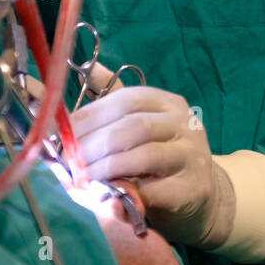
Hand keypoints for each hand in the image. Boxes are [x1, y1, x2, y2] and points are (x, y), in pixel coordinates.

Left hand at [69, 87, 233, 247]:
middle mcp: (184, 123)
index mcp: (167, 102)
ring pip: (143, 156)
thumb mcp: (141, 124)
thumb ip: (115, 100)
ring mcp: (191, 156)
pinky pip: (153, 190)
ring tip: (81, 181)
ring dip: (105, 169)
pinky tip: (106, 198)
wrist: (203, 196)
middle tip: (67, 162)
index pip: (125, 100)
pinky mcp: (192, 189)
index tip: (61, 134)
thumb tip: (87, 66)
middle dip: (93, 145)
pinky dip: (125, 194)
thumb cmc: (160, 159)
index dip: (90, 115)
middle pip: (132, 127)